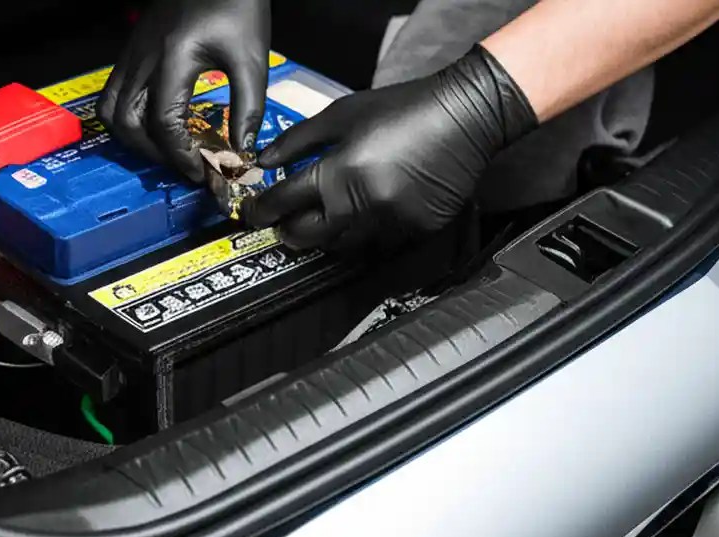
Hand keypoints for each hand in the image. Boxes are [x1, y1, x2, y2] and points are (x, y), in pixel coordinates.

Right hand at [97, 0, 270, 182]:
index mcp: (173, 58)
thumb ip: (247, 109)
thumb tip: (241, 152)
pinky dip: (129, 117)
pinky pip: (115, 92)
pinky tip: (156, 124)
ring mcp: (132, 52)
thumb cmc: (235, 5)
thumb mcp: (251, 58)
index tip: (202, 173)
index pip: (163, 123)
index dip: (180, 156)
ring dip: (135, 138)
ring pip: (111, 109)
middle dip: (153, 153)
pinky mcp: (133, 50)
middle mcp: (143, 57)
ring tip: (167, 149)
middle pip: (125, 122)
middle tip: (184, 164)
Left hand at [244, 46, 536, 249]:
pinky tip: (363, 218)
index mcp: (339, 173)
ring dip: (328, 235)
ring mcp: (391, 224)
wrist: (465, 117)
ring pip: (344, 245)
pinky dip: (365, 233)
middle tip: (284, 225)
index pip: (286, 202)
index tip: (253, 213)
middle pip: (311, 236)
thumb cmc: (401, 109)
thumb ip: (299, 141)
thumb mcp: (342, 114)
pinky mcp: (416, 232)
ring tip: (323, 221)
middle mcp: (362, 206)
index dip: (263, 211)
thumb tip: (265, 162)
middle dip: (291, 232)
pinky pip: (379, 242)